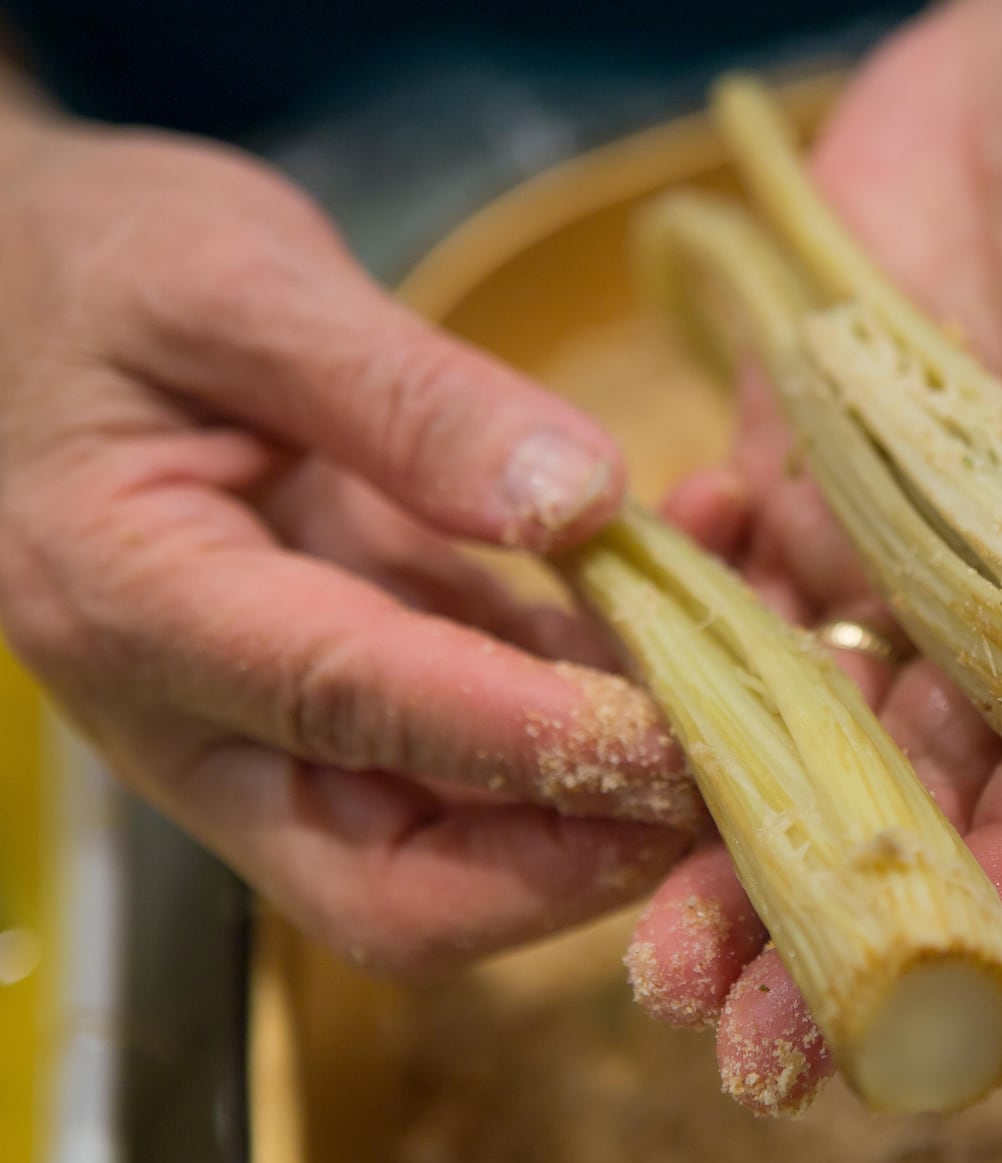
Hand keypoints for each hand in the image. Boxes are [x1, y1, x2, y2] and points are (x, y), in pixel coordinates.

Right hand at [0, 117, 706, 973]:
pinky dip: (589, 707)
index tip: (687, 726)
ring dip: (610, 794)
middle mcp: (192, 714)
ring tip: (752, 686)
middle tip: (729, 780)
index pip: (350, 707)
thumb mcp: (234, 280)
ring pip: (450, 847)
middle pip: (393, 885)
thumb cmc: (92, 263)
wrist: (13, 285)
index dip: (532, 735)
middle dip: (572, 860)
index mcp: (133, 600)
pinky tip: (689, 609)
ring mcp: (266, 727)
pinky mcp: (334, 698)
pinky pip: (475, 752)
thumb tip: (578, 499)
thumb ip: (402, 391)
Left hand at [639, 0, 1001, 1112]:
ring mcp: (896, 541)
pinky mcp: (797, 471)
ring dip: (739, 845)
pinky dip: (673, 665)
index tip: (955, 987)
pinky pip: (726, 587)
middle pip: (933, 785)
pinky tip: (604, 743)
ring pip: (815, 725)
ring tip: (661, 977)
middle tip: (759, 1058)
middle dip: (852, 917)